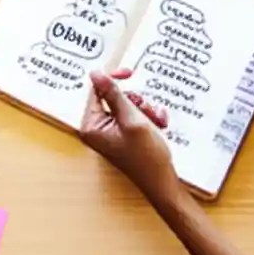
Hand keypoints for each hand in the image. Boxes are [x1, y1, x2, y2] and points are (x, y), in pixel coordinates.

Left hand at [79, 69, 177, 200]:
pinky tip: (158, 124)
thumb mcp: (132, 120)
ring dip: (144, 109)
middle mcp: (96, 128)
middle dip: (135, 100)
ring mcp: (109, 132)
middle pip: (113, 97)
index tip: (129, 73)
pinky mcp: (122, 135)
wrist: (162, 181)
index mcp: (91, 126)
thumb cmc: (147, 156)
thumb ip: (113, 95)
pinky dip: (147, 117)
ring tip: (156, 121)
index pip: (96, 91)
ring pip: (126, 105)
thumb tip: (96, 73)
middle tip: (148, 110)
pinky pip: (133, 115)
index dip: (113, 80)